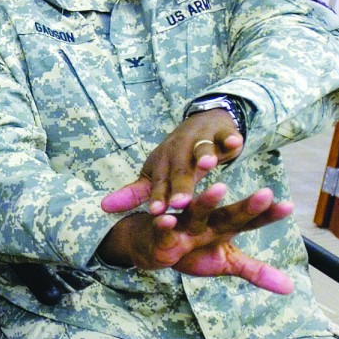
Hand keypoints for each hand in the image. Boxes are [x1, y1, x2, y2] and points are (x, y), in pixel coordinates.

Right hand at [98, 182, 294, 293]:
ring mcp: (184, 226)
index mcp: (224, 227)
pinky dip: (163, 224)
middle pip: (229, 214)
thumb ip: (256, 271)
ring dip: (206, 202)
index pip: (251, 221)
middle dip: (246, 206)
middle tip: (265, 193)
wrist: (151, 245)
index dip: (268, 215)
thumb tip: (290, 287)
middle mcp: (207, 222)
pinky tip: (166, 219)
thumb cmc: (193, 250)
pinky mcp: (161, 234)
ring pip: (196, 213)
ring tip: (219, 188)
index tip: (289, 207)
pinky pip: (163, 230)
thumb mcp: (226, 262)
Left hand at [101, 109, 243, 215]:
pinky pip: (227, 136)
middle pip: (180, 170)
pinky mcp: (222, 134)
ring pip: (201, 149)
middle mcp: (179, 151)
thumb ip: (135, 194)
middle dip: (181, 185)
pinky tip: (235, 143)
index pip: (159, 184)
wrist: (201, 125)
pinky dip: (230, 139)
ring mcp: (200, 140)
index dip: (158, 198)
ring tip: (207, 164)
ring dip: (203, 155)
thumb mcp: (155, 175)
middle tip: (180, 203)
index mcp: (162, 164)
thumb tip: (103, 207)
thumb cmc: (175, 158)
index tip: (156, 213)